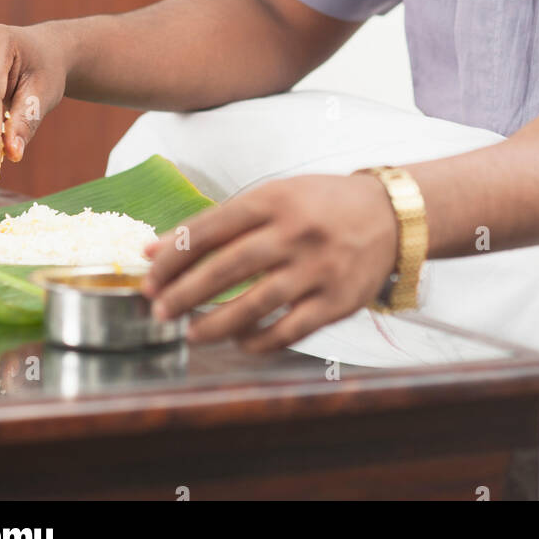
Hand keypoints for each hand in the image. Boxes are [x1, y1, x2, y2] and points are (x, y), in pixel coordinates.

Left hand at [141, 173, 398, 352]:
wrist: (390, 215)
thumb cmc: (320, 205)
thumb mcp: (276, 196)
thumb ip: (223, 221)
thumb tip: (158, 247)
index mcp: (275, 199)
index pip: (213, 226)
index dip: (175, 253)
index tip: (148, 272)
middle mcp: (296, 232)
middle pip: (229, 267)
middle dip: (186, 292)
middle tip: (158, 309)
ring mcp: (319, 268)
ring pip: (257, 304)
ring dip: (216, 323)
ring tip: (191, 332)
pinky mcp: (337, 301)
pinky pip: (289, 330)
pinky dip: (258, 341)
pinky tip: (239, 342)